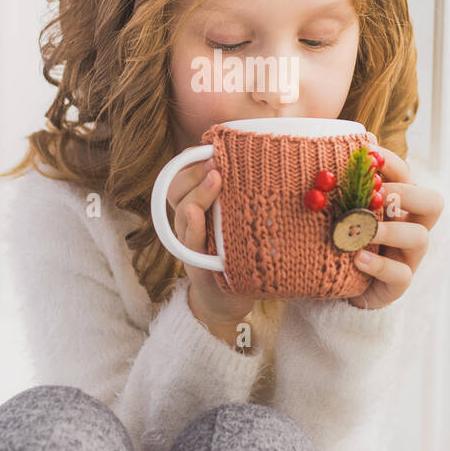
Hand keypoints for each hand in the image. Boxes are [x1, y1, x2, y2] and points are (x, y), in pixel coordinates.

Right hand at [168, 156, 255, 336]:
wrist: (228, 302)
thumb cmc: (239, 255)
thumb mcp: (239, 220)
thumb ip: (244, 196)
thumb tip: (271, 160)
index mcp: (197, 207)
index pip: (183, 175)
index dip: (192, 160)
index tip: (213, 148)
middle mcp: (189, 223)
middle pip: (177, 189)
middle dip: (195, 173)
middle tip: (217, 163)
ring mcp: (190, 244)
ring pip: (182, 212)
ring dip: (196, 194)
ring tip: (214, 179)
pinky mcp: (197, 266)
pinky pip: (189, 244)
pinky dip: (192, 228)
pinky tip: (195, 214)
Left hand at [346, 139, 444, 309]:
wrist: (335, 281)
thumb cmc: (340, 235)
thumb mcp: (341, 208)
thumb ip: (344, 185)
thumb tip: (342, 150)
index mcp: (398, 203)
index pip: (406, 174)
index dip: (389, 162)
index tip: (365, 154)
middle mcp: (409, 226)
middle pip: (432, 202)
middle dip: (407, 194)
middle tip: (377, 195)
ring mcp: (408, 256)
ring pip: (420, 237)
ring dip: (391, 230)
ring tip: (362, 231)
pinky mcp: (398, 283)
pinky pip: (401, 274)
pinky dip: (380, 265)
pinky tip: (358, 259)